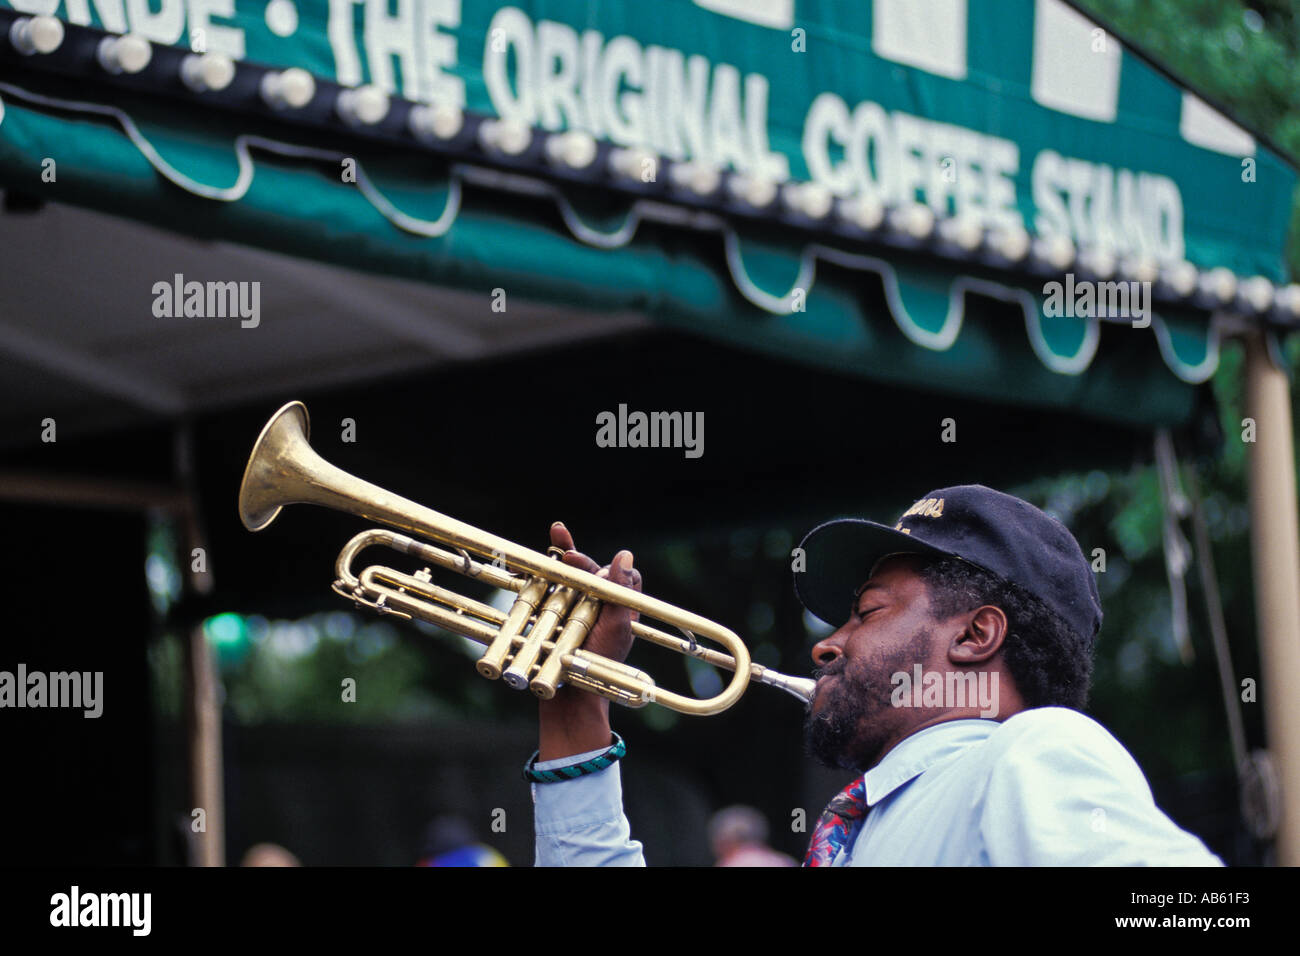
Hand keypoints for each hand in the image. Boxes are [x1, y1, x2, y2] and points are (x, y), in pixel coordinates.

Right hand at [537, 521, 641, 760]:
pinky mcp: (554, 618)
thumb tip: (624, 553)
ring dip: (556, 560)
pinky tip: (528, 566)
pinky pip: (547, 593)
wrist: (571, 697)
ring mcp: (576, 612)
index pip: (622, 576)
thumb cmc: (599, 664)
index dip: (609, 564)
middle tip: (564, 546)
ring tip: (549, 542)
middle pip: (589, 572)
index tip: (595, 559)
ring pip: (567, 579)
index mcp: (620, 607)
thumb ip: (620, 590)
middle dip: (575, 555)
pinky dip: (538, 578)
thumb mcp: (615, 626)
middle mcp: (599, 607)